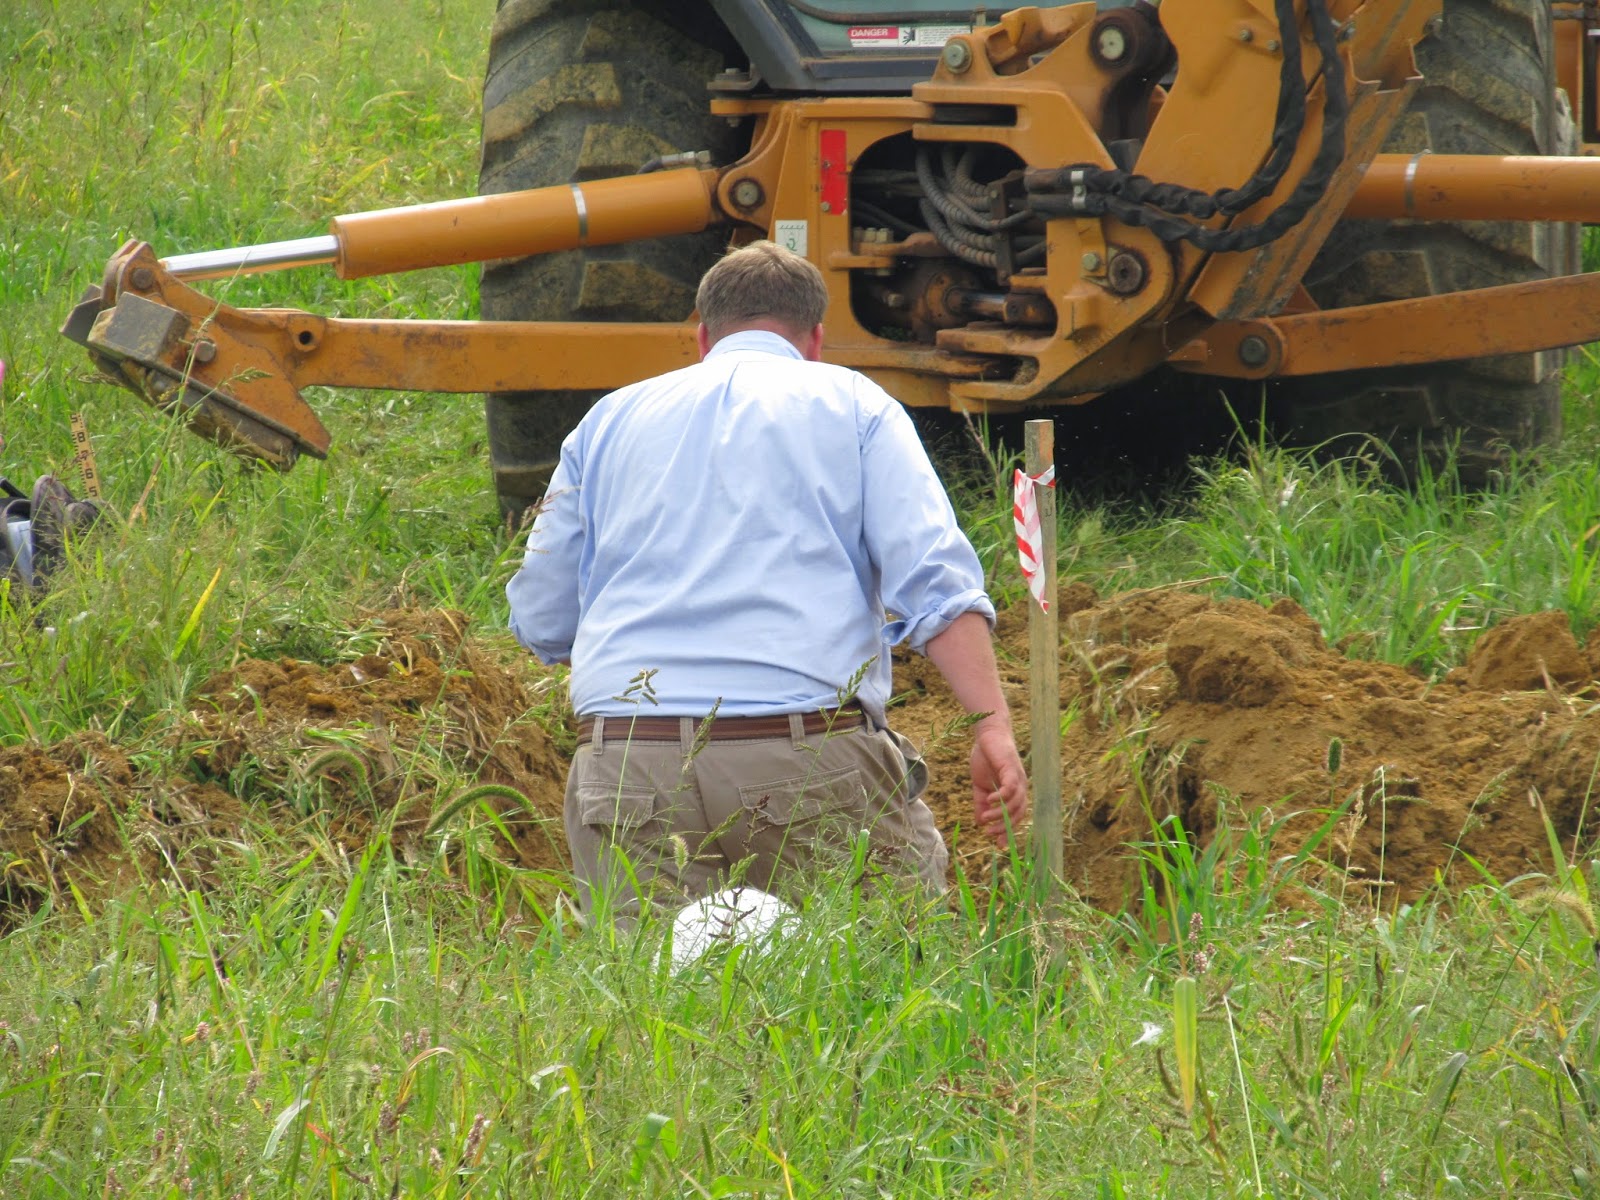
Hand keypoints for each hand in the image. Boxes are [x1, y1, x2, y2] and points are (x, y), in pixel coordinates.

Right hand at [970, 718, 1027, 847]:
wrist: (987, 735)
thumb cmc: (985, 758)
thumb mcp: (980, 786)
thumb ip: (981, 803)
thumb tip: (980, 823)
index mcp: (1014, 792)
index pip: (1015, 816)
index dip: (1008, 831)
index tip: (998, 844)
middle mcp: (1020, 787)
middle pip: (1018, 813)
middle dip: (1005, 827)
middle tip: (990, 834)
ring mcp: (1017, 778)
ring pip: (1014, 803)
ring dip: (1000, 814)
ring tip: (985, 817)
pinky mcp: (1011, 769)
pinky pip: (1010, 788)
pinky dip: (1001, 798)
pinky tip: (989, 800)